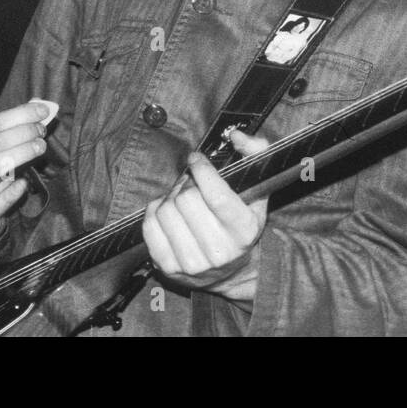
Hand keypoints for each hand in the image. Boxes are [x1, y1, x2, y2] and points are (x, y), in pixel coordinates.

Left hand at [142, 130, 269, 304]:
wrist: (231, 271)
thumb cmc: (241, 223)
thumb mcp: (257, 190)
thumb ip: (255, 154)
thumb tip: (235, 135)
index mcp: (244, 231)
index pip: (216, 195)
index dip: (201, 170)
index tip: (196, 159)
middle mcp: (220, 252)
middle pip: (187, 199)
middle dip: (187, 184)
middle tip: (192, 185)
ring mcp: (192, 263)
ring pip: (165, 211)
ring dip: (170, 198)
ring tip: (181, 201)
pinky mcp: (168, 268)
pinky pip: (149, 226)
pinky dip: (155, 212)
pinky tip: (168, 214)